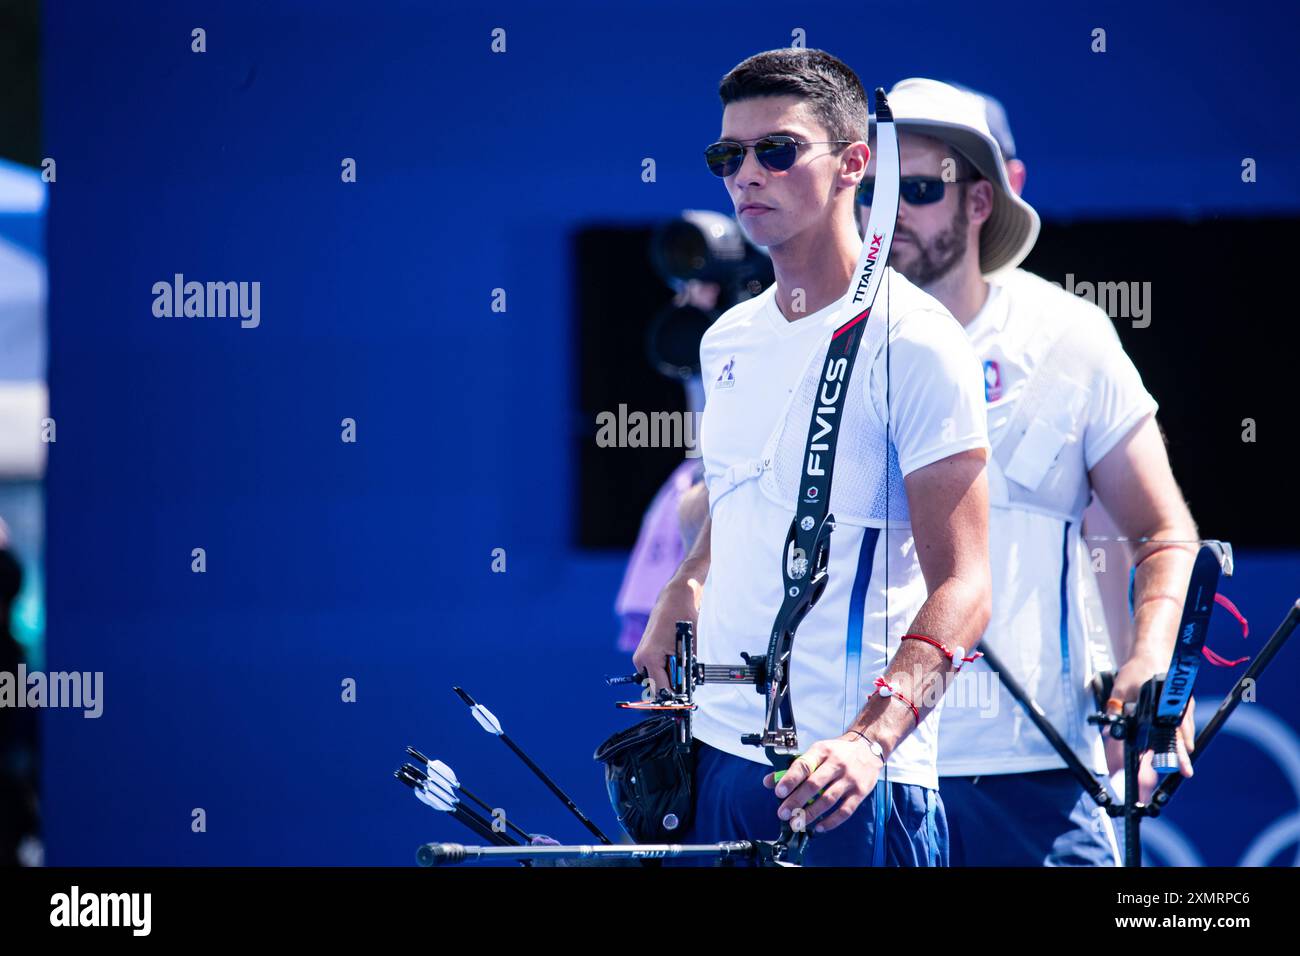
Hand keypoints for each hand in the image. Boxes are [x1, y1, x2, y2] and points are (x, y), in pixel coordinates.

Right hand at [632, 574, 702, 697]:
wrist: (676, 598)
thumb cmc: (682, 618)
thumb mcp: (688, 649)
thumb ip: (685, 672)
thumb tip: (687, 690)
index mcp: (649, 659)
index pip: (661, 691)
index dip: (675, 699)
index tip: (685, 705)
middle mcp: (641, 659)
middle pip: (657, 687)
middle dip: (673, 687)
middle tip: (688, 678)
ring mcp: (641, 656)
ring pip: (657, 679)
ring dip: (671, 677)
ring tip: (682, 661)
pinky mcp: (645, 653)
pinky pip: (656, 670)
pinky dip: (667, 669)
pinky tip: (676, 657)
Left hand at [762, 734, 883, 833]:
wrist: (868, 747)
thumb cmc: (838, 751)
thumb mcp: (816, 751)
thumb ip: (794, 767)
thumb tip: (769, 781)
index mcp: (822, 751)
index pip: (803, 765)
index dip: (789, 780)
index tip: (778, 792)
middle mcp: (836, 764)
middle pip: (814, 785)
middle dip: (796, 801)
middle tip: (783, 814)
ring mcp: (849, 779)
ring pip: (828, 800)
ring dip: (811, 814)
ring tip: (797, 823)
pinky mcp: (860, 792)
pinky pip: (844, 811)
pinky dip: (831, 822)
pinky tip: (818, 827)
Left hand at [1107, 653, 1194, 800]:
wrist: (1152, 655)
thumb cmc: (1138, 671)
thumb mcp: (1121, 688)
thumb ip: (1115, 709)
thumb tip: (1110, 729)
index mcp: (1164, 704)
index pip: (1171, 732)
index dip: (1173, 750)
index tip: (1180, 763)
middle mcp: (1178, 707)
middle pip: (1182, 736)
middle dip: (1182, 755)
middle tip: (1186, 772)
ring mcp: (1183, 707)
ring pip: (1184, 733)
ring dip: (1180, 747)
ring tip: (1182, 767)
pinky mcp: (1184, 707)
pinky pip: (1184, 726)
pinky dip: (1180, 737)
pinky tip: (1176, 747)